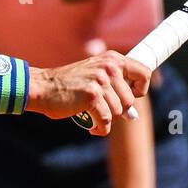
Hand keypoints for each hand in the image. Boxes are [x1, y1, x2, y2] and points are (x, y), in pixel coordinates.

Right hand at [31, 51, 150, 135]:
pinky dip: (100, 128)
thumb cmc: (68, 85)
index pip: (144, 74)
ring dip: (106, 120)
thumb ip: (115, 89)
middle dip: (117, 111)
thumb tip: (133, 116)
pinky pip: (106, 120)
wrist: (42, 88)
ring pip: (117, 112)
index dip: (140, 90)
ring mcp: (101, 80)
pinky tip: (92, 127)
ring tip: (93, 118)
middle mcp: (109, 67)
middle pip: (130, 100)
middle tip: (101, 111)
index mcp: (113, 59)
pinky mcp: (92, 96)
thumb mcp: (94, 76)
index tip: (128, 97)